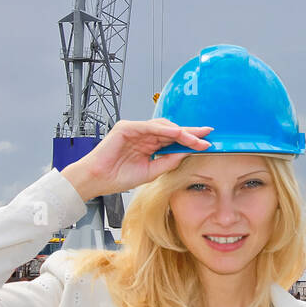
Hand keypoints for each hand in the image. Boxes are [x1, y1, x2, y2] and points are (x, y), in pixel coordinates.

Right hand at [60, 119, 212, 201]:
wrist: (97, 180)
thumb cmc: (118, 177)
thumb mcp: (151, 171)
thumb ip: (168, 161)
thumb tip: (188, 153)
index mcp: (150, 144)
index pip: (174, 139)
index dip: (191, 139)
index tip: (208, 141)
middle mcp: (144, 135)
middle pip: (172, 130)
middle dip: (190, 133)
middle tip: (207, 135)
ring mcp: (135, 130)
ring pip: (163, 126)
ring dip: (181, 132)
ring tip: (195, 138)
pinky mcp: (126, 128)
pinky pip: (149, 127)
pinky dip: (163, 129)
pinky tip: (177, 134)